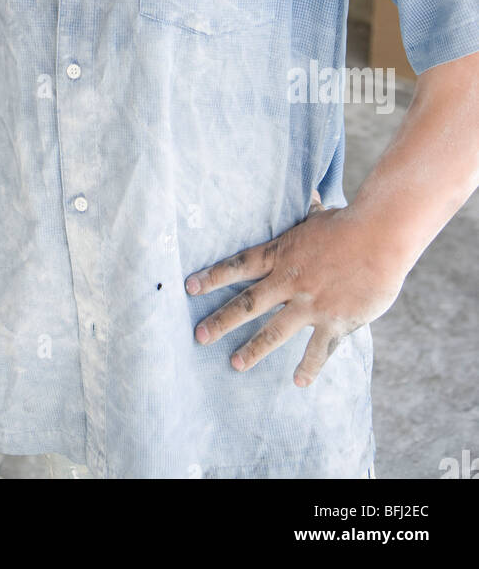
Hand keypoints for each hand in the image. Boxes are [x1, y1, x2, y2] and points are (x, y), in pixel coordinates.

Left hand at [184, 196, 406, 385]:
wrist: (380, 236)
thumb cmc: (350, 223)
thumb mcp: (319, 215)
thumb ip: (307, 210)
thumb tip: (306, 188)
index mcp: (282, 254)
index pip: (240, 266)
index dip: (214, 276)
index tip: (190, 286)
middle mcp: (290, 281)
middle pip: (247, 304)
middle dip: (221, 321)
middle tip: (199, 336)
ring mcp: (311, 304)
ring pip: (275, 332)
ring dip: (253, 349)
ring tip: (235, 364)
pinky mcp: (335, 321)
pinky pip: (318, 349)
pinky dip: (309, 366)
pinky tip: (299, 381)